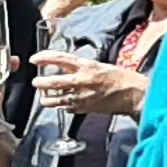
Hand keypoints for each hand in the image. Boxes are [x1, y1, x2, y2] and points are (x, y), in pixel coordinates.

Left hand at [31, 50, 147, 120]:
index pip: (60, 59)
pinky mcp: (84, 109)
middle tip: (36, 82)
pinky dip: (62, 106)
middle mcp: (82, 81)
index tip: (34, 59)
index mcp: (87, 67)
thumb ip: (82, 68)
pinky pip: (67, 108)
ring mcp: (82, 97)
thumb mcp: (100, 66)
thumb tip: (66, 68)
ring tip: (43, 97)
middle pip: (53, 82)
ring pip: (56, 99)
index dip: (44, 58)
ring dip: (46, 98)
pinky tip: (61, 104)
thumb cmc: (121, 79)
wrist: (133, 95)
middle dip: (40, 83)